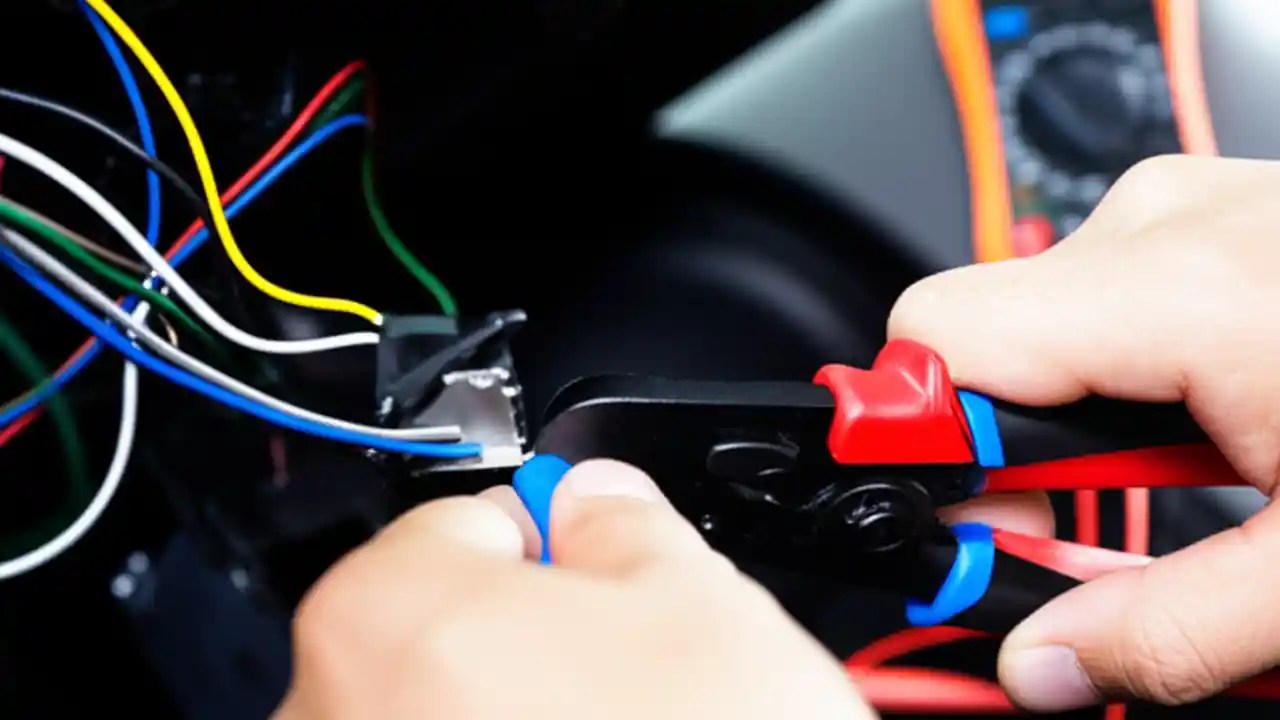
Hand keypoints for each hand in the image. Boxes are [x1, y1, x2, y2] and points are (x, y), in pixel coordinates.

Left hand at [273, 460, 875, 719]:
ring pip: (450, 715)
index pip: (467, 519)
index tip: (596, 568)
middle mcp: (329, 715)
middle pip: (449, 630)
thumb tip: (598, 502)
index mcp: (387, 612)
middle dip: (539, 637)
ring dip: (522, 718)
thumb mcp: (696, 600)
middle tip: (632, 672)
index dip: (554, 540)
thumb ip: (624, 522)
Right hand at [888, 155, 1279, 711]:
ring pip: (1031, 318)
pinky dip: (1108, 372)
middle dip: (997, 450)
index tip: (935, 522)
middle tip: (1058, 534)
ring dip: (1061, 415)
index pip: (941, 344)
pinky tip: (1186, 424)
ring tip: (1161, 477)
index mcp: (1180, 293)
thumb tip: (1048, 666)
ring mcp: (1183, 209)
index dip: (915, 443)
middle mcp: (1160, 225)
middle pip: (975, 338)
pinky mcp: (1203, 218)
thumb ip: (1169, 631)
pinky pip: (1092, 295)